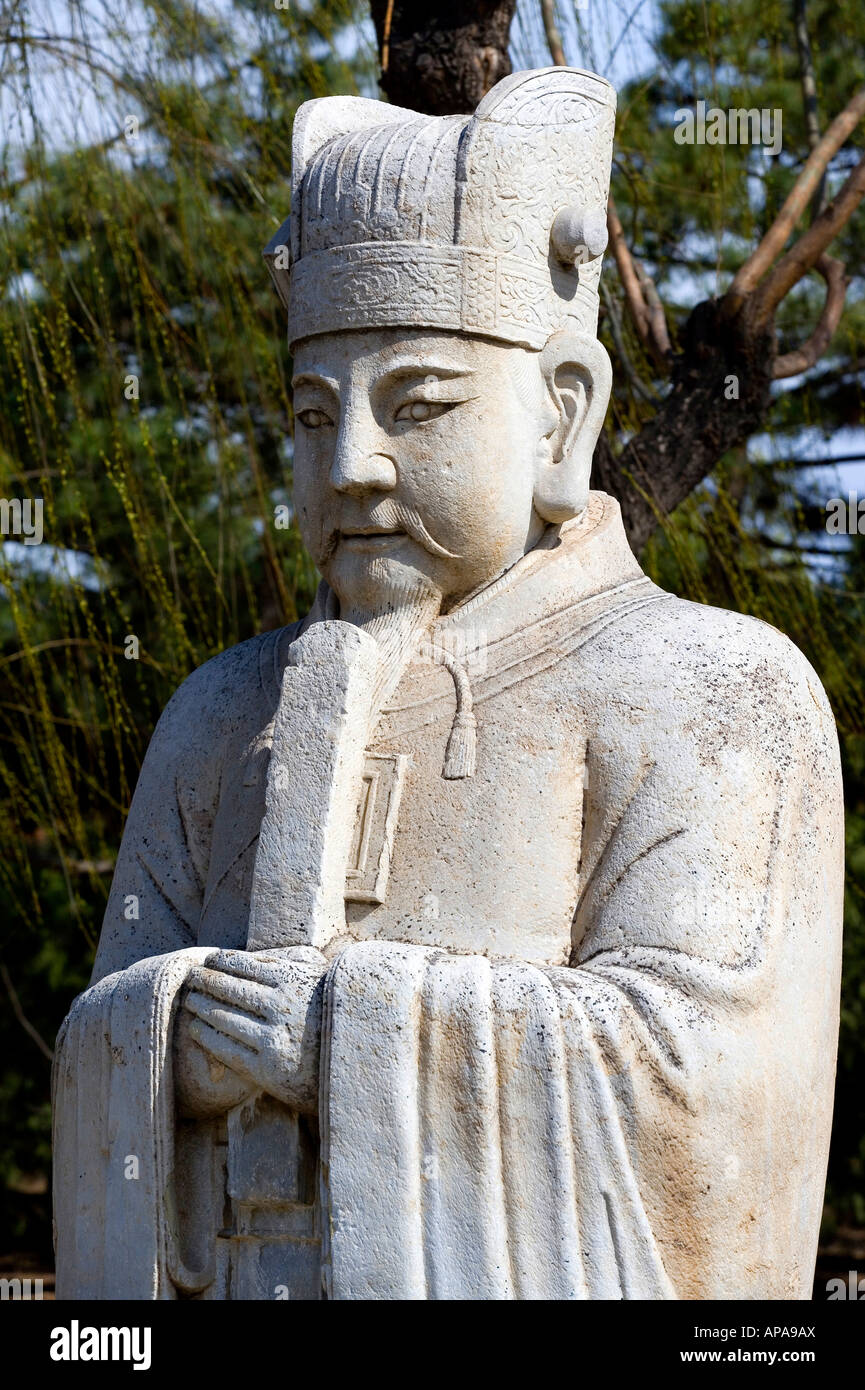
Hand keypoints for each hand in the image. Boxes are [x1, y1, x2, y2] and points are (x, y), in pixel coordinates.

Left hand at [174, 946, 327, 1118]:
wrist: (351, 1060)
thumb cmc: (329, 1015)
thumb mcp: (313, 981)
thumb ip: (282, 967)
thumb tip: (243, 958)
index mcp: (292, 980)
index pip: (244, 965)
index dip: (220, 961)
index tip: (206, 960)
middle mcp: (280, 1006)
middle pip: (229, 989)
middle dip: (204, 981)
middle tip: (189, 977)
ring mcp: (272, 1037)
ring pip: (223, 1017)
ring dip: (200, 1007)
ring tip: (189, 1001)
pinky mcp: (266, 1068)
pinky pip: (226, 1049)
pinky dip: (207, 1037)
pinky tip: (196, 1030)